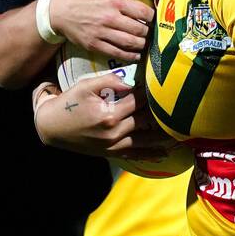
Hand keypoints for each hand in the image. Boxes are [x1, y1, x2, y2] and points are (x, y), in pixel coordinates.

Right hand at [32, 73, 170, 157]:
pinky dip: (151, 154)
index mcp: (110, 115)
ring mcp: (114, 146)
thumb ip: (110, 81)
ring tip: (183, 132)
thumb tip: (131, 80)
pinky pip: (135, 155)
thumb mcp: (86, 86)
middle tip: (179, 106)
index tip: (163, 87)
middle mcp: (115, 133)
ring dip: (164, 137)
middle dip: (162, 113)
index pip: (139, 102)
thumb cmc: (69, 103)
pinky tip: (165, 153)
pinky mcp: (111, 153)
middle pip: (146, 121)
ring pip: (146, 141)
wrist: (51, 128)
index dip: (151, 94)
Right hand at [49, 0, 151, 60]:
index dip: (153, 17)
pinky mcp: (96, 45)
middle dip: (149, 32)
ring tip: (145, 41)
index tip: (153, 17)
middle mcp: (110, 18)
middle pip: (141, 30)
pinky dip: (131, 56)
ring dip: (142, 44)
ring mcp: (103, 34)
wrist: (56, 11)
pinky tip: (136, 53)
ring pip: (132, 43)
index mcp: (114, 1)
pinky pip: (119, 54)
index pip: (144, 12)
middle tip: (151, 31)